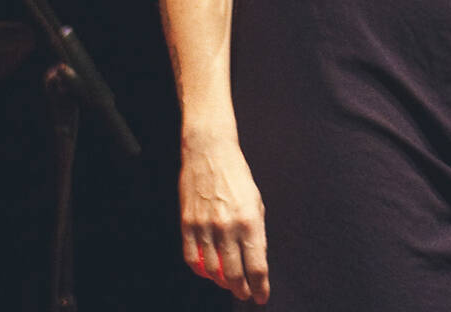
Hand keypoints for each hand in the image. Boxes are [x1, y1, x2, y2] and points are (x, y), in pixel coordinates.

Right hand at [179, 129, 268, 302]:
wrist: (209, 154)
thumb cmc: (236, 176)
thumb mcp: (256, 202)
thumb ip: (256, 232)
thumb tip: (255, 260)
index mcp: (250, 221)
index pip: (257, 265)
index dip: (260, 287)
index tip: (262, 296)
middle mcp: (227, 227)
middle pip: (234, 274)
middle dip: (243, 290)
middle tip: (247, 294)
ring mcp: (205, 227)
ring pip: (212, 271)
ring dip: (222, 283)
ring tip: (230, 284)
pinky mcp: (188, 225)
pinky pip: (192, 258)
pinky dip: (201, 271)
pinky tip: (208, 272)